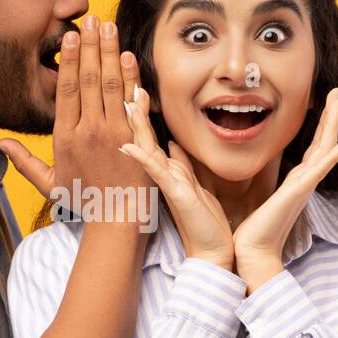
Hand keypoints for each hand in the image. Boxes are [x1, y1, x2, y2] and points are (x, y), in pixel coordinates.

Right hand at [0, 16, 149, 221]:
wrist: (115, 220)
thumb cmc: (83, 201)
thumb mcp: (48, 183)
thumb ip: (25, 162)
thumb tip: (0, 143)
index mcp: (66, 137)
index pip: (67, 89)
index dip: (70, 59)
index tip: (71, 35)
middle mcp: (89, 131)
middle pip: (90, 79)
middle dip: (91, 46)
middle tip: (92, 18)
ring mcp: (115, 134)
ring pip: (111, 85)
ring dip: (111, 53)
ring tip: (109, 26)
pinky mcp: (137, 139)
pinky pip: (134, 102)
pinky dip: (132, 78)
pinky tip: (129, 57)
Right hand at [118, 85, 235, 270]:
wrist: (212, 251)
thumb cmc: (205, 222)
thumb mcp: (195, 184)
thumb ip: (182, 164)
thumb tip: (174, 144)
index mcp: (170, 172)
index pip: (152, 139)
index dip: (144, 116)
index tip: (136, 91)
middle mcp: (164, 176)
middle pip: (145, 139)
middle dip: (137, 113)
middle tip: (127, 87)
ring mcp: (167, 184)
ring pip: (147, 150)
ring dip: (137, 128)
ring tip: (125, 105)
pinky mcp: (175, 194)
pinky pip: (156, 172)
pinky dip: (142, 158)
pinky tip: (128, 145)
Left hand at [233, 85, 337, 291]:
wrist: (254, 253)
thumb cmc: (255, 231)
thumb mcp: (262, 200)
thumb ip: (267, 186)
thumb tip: (263, 178)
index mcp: (296, 181)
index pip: (313, 148)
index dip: (321, 126)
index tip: (327, 103)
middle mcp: (304, 181)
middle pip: (324, 143)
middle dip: (332, 116)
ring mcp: (304, 186)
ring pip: (324, 149)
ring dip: (334, 124)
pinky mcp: (299, 193)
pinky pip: (320, 170)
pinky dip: (334, 155)